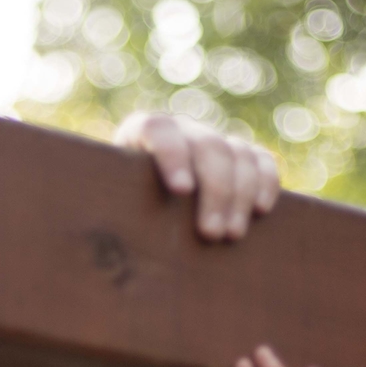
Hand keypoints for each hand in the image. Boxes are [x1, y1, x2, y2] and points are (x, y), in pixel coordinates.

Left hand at [114, 111, 280, 241]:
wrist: (140, 207)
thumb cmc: (118, 211)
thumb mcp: (108, 204)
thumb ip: (109, 206)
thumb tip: (100, 230)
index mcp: (142, 132)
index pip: (159, 130)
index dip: (172, 156)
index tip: (181, 191)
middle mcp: (182, 130)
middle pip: (208, 146)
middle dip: (215, 191)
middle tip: (211, 234)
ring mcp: (212, 141)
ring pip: (238, 154)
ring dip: (240, 196)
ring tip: (231, 235)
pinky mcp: (238, 157)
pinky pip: (260, 160)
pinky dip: (265, 182)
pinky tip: (260, 210)